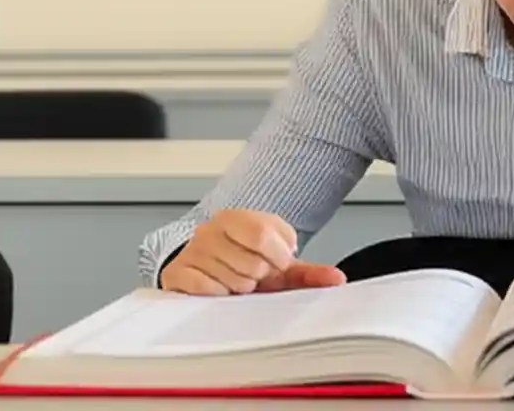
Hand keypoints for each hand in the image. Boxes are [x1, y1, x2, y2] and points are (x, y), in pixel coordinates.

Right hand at [160, 209, 345, 294]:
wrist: (202, 266)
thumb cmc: (243, 263)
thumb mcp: (276, 264)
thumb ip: (308, 271)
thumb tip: (338, 279)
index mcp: (238, 218)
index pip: (264, 234)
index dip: (278, 257)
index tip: (278, 265)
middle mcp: (211, 230)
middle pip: (251, 263)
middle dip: (259, 277)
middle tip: (253, 276)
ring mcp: (192, 251)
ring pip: (231, 282)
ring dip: (240, 289)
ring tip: (236, 281)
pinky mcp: (176, 274)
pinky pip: (206, 290)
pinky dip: (219, 295)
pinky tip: (219, 289)